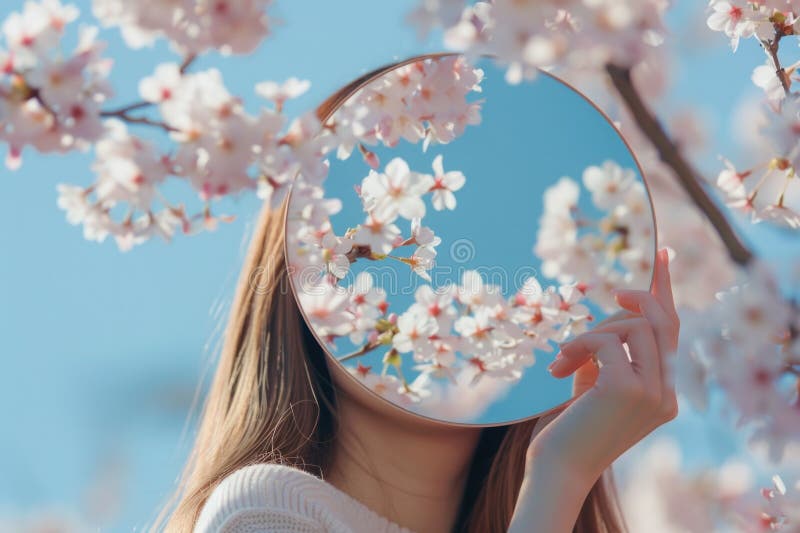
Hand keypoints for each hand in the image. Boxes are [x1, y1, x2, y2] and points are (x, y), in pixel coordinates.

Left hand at [508, 249, 679, 531]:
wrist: (558, 467)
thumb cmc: (572, 425)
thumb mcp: (598, 381)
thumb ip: (614, 351)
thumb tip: (619, 309)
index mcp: (664, 393)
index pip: (673, 333)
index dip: (666, 291)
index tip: (663, 254)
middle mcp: (667, 394)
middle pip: (660, 321)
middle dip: (634, 299)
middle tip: (611, 292)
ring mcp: (652, 392)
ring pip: (634, 326)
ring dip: (594, 331)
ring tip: (565, 358)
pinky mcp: (627, 388)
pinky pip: (605, 340)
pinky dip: (578, 345)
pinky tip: (559, 371)